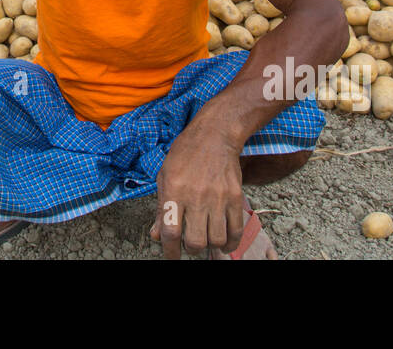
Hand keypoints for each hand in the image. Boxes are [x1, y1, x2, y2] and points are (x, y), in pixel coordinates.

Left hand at [150, 116, 247, 258]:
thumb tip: (156, 236)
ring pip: (216, 240)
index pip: (171, 232)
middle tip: (190, 243)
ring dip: (209, 246)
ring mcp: (218, 197)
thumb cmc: (185, 154)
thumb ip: (160, 208)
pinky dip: (230, 243)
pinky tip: (223, 244)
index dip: (169, 251)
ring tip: (205, 238)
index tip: (171, 257)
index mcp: (174, 190)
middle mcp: (196, 196)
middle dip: (191, 249)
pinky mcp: (235, 197)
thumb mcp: (164, 176)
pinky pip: (236, 230)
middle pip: (195, 241)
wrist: (215, 135)